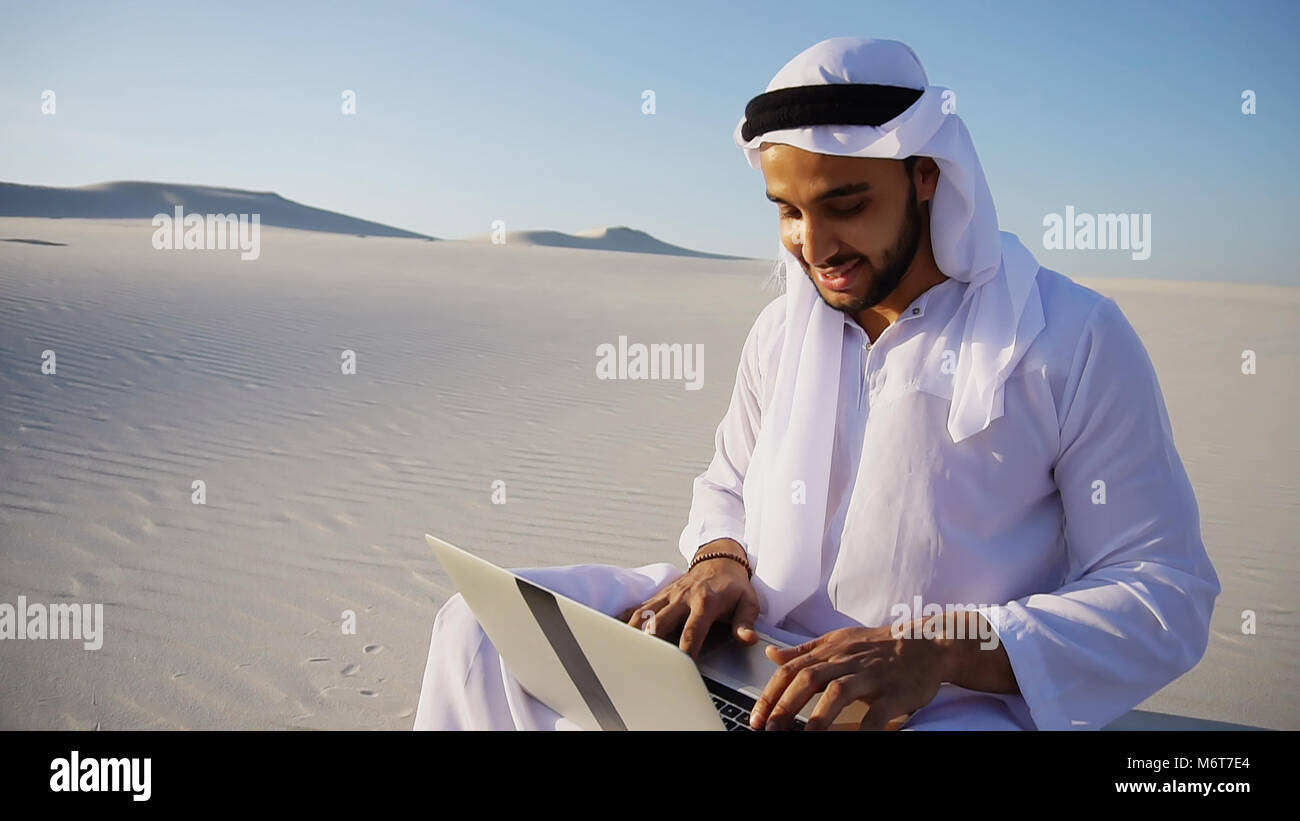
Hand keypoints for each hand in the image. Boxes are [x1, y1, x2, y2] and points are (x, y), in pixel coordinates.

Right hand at [616, 539, 758, 658]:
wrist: (719, 560)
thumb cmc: (734, 586)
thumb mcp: (748, 602)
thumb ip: (745, 622)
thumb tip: (748, 639)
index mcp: (705, 601)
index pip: (692, 630)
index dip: (685, 651)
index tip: (680, 668)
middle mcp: (683, 598)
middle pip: (660, 623)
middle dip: (651, 643)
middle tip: (643, 663)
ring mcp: (668, 596)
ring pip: (645, 614)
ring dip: (634, 632)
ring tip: (622, 651)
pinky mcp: (660, 595)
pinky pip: (639, 607)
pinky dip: (626, 620)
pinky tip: (615, 633)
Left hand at [750, 622, 947, 730]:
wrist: (928, 644)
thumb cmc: (879, 646)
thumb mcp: (839, 640)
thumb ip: (804, 650)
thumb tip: (771, 655)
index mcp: (831, 649)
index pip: (792, 669)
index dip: (771, 693)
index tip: (758, 717)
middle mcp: (848, 660)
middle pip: (809, 678)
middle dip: (786, 705)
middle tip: (770, 729)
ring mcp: (872, 675)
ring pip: (838, 692)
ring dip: (818, 717)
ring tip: (805, 738)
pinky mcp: (895, 692)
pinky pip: (877, 713)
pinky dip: (864, 729)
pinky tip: (854, 741)